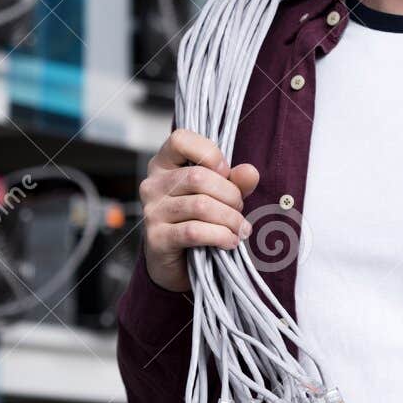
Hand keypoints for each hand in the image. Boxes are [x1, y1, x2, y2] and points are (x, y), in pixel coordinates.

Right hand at [139, 128, 260, 293]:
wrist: (178, 263)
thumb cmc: (198, 219)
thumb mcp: (220, 195)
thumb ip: (235, 181)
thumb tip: (250, 172)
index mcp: (164, 164)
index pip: (179, 139)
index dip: (209, 152)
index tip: (225, 172)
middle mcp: (152, 184)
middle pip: (198, 177)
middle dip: (230, 194)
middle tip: (239, 209)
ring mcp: (152, 212)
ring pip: (201, 206)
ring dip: (230, 219)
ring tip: (240, 228)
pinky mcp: (156, 238)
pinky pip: (195, 232)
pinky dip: (220, 236)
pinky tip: (230, 242)